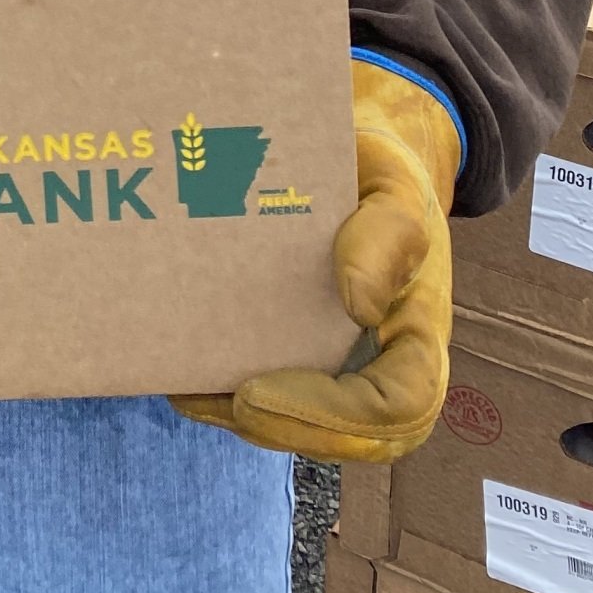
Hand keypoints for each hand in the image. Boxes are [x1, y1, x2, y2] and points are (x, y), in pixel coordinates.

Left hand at [171, 59, 458, 462]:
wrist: (352, 157)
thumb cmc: (380, 176)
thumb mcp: (394, 188)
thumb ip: (388, 236)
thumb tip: (358, 305)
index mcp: (417, 335)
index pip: (399, 405)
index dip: (333, 417)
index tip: (258, 391)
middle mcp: (378, 365)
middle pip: (346, 435)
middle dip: (284, 430)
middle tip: (225, 401)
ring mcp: (334, 364)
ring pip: (298, 421)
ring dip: (240, 417)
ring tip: (185, 389)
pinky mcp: (291, 351)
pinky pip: (264, 391)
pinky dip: (219, 392)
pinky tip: (175, 369)